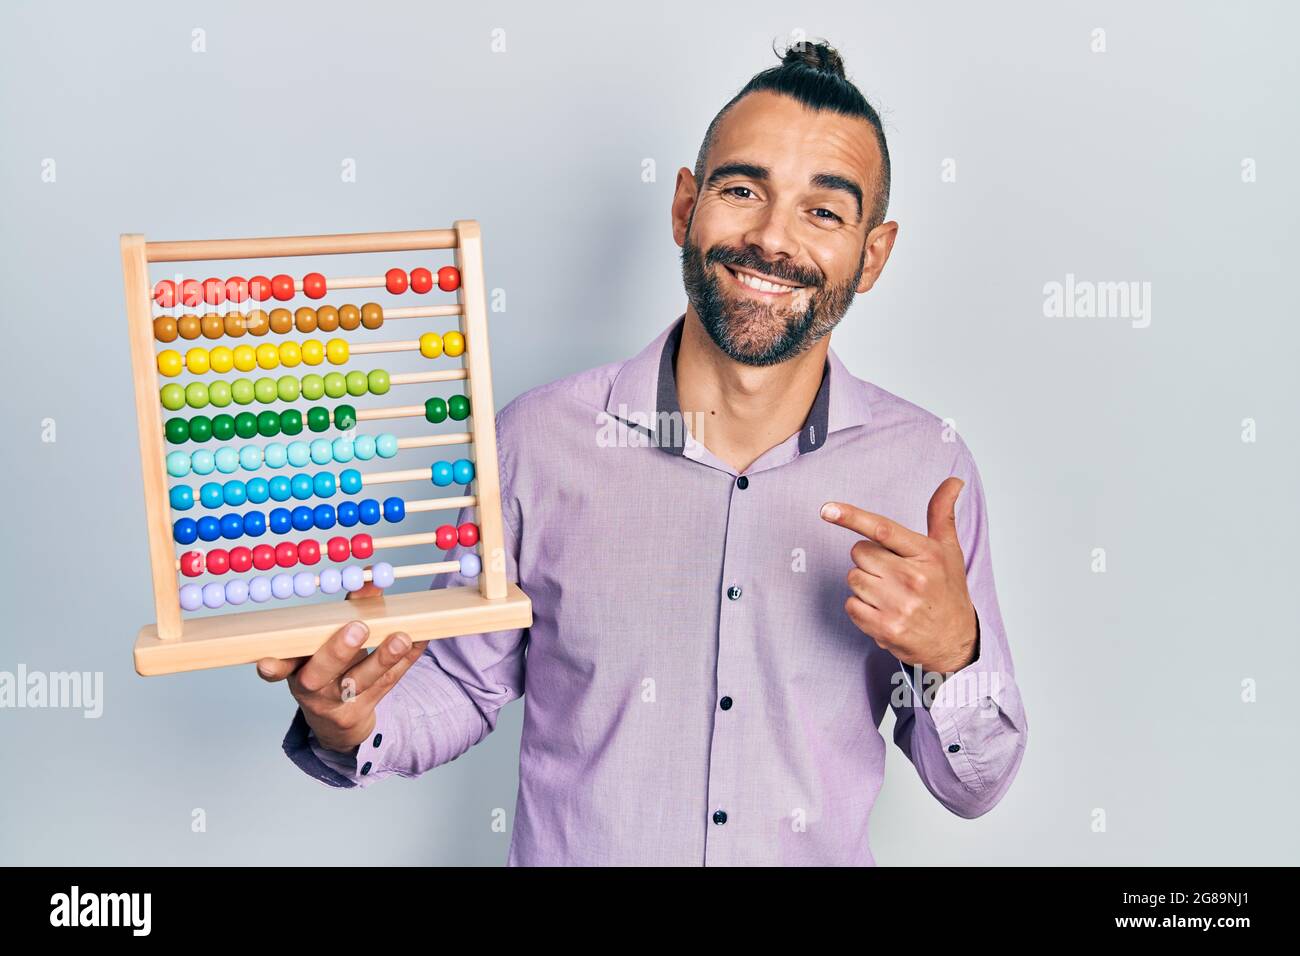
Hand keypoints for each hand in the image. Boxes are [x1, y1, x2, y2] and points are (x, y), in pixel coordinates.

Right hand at [255, 580, 427, 752]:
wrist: (336, 720)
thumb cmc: (326, 669)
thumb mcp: (322, 643)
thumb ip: (345, 609)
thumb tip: (370, 575)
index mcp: (293, 668)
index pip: (279, 668)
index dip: (273, 666)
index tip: (267, 662)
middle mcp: (311, 689)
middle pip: (319, 675)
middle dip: (337, 652)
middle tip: (357, 628)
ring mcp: (339, 703)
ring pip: (360, 682)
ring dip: (382, 658)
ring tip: (400, 637)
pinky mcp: (365, 709)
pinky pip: (389, 683)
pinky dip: (407, 660)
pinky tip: (421, 640)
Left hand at [820, 477, 976, 673]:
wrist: (955, 641)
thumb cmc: (947, 590)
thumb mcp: (949, 550)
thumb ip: (942, 513)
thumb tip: (954, 480)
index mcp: (927, 554)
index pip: (883, 529)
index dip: (852, 517)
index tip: (827, 509)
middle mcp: (913, 578)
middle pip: (859, 552)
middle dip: (868, 559)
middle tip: (892, 573)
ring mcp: (899, 606)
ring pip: (853, 578)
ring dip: (864, 584)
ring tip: (889, 594)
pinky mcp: (886, 628)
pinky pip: (851, 605)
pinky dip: (860, 607)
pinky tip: (882, 611)